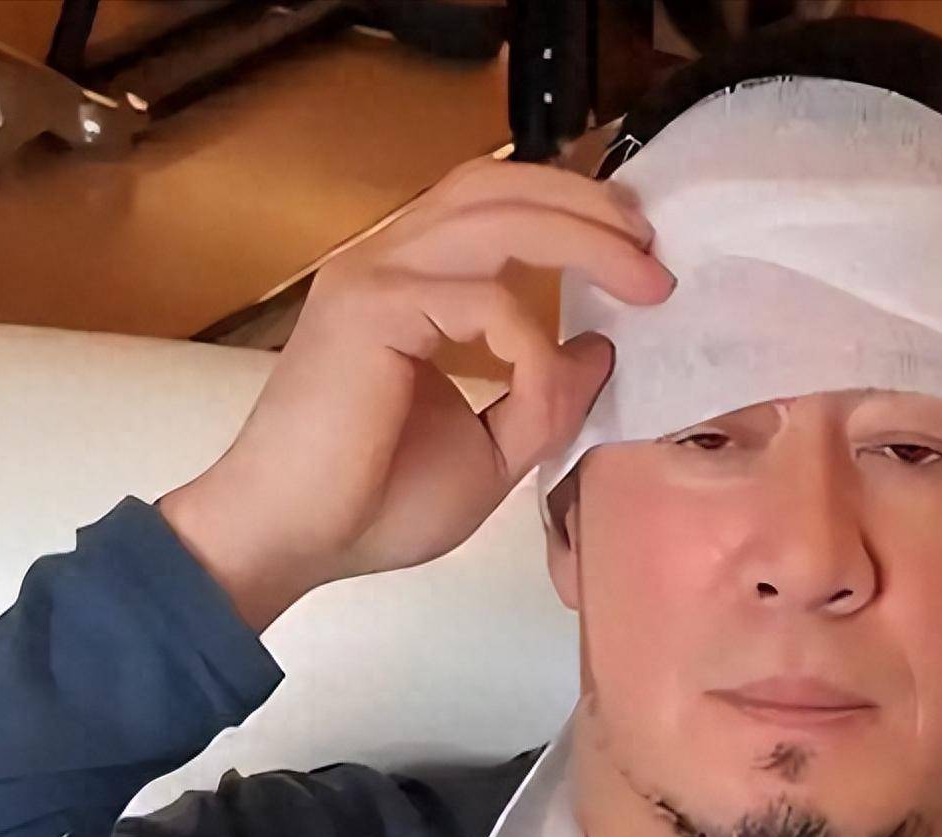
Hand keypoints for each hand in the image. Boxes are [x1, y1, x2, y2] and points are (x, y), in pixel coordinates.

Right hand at [158, 155, 673, 630]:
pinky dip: (531, 340)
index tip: (638, 255)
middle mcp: (387, 263)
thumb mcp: (490, 452)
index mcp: (410, 285)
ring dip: (578, 235)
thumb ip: (544, 398)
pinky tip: (545, 382)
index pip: (494, 211)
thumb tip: (602, 346)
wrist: (290, 543)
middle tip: (652, 241)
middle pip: (497, 188)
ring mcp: (373, 277)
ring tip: (642, 271)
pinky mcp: (369, 308)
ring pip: (492, 216)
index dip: (571, 216)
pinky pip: (482, 300)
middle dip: (585, 204)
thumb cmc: (373, 506)